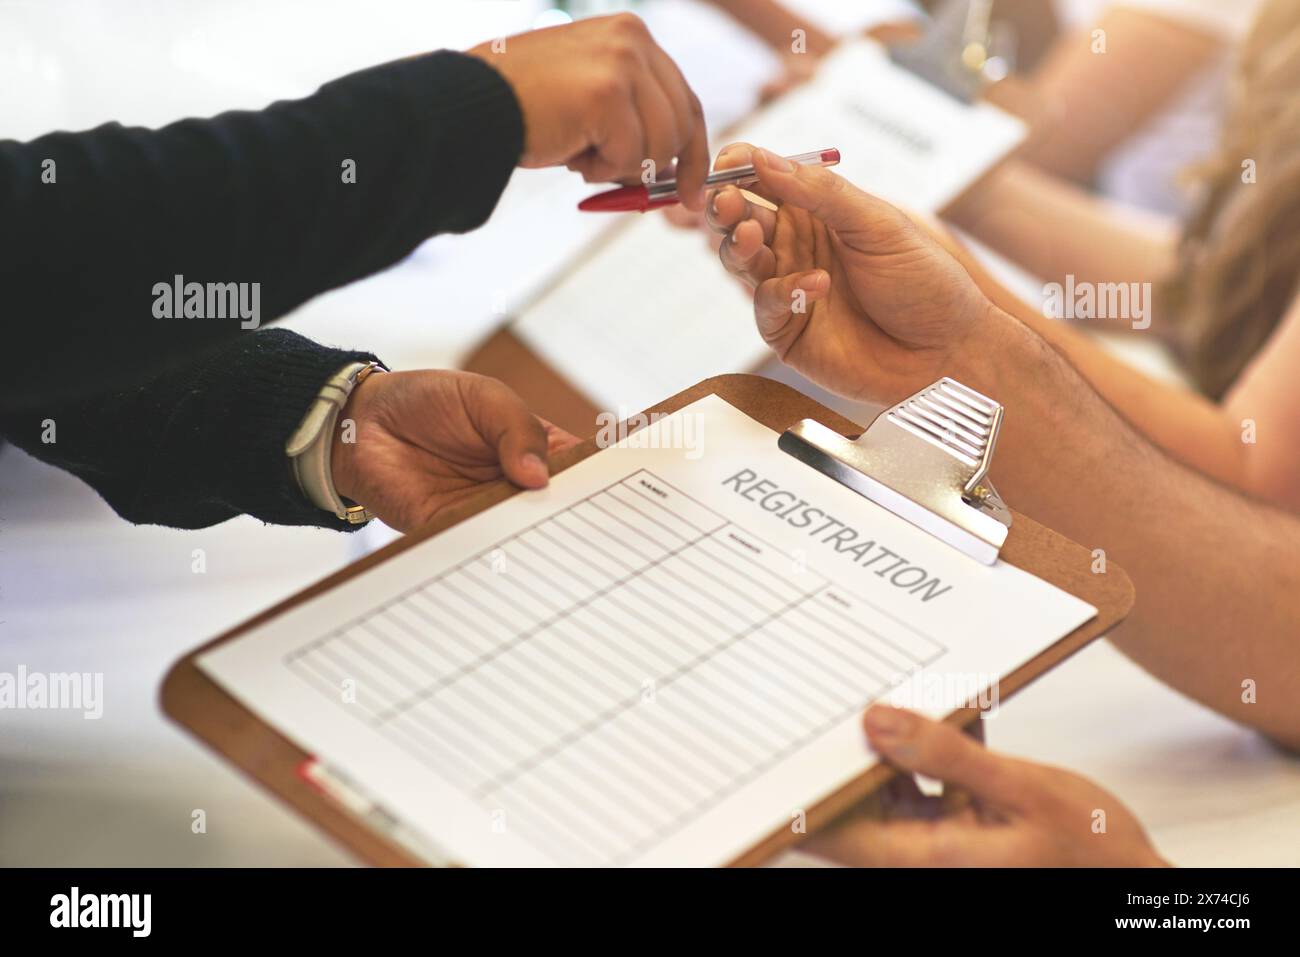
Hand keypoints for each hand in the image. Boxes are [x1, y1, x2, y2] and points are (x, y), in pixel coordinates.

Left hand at [330, 370, 577, 532]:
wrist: (360, 421)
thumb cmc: (427, 400)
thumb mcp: (484, 397)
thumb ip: (517, 429)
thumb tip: (539, 477)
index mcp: (535, 447)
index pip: (578, 469)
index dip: (601, 481)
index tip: (623, 494)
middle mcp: (516, 484)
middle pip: (557, 508)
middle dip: (574, 518)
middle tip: (595, 530)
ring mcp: (487, 510)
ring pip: (524, 533)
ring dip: (539, 540)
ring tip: (558, 545)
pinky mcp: (453, 531)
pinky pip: (480, 546)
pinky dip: (496, 551)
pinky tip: (511, 552)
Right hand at [468, 14, 708, 209]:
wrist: (472, 107)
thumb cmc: (525, 111)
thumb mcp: (591, 103)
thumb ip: (635, 119)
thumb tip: (673, 169)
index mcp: (631, 35)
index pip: (684, 98)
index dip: (693, 150)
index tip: (693, 191)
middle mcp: (633, 38)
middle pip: (681, 123)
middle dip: (659, 166)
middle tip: (619, 179)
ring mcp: (623, 62)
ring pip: (661, 145)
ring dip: (621, 166)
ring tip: (579, 152)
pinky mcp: (609, 93)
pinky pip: (631, 156)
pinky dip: (601, 169)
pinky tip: (569, 151)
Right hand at [706, 143, 1003, 403]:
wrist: (947, 351)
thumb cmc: (925, 283)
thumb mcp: (878, 225)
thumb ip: (821, 192)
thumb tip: (764, 158)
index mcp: (817, 211)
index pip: (763, 180)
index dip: (739, 168)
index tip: (728, 164)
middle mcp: (796, 247)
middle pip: (741, 218)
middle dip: (726, 206)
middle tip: (726, 203)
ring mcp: (788, 289)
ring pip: (740, 260)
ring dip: (737, 244)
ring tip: (751, 235)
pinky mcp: (787, 332)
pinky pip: (765, 306)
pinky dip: (780, 292)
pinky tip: (815, 285)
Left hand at [804, 705, 1167, 866]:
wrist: (1135, 879)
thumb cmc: (1091, 851)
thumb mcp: (1021, 789)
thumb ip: (946, 755)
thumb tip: (875, 723)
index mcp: (926, 858)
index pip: (833, 827)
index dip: (803, 787)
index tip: (785, 738)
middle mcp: (922, 854)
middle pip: (858, 797)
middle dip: (855, 747)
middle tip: (846, 689)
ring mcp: (939, 841)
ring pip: (892, 782)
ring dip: (900, 741)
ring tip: (906, 693)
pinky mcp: (959, 826)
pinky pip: (928, 781)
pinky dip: (936, 750)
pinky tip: (955, 716)